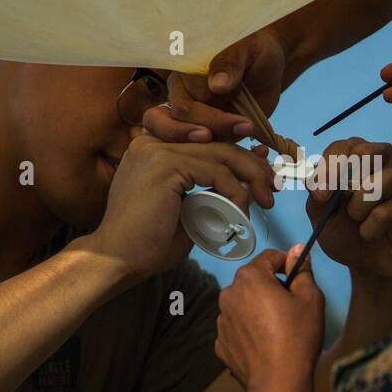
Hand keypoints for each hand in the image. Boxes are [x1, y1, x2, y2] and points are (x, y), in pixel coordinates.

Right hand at [84, 135, 275, 279]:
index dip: (237, 143)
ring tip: (265, 200)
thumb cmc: (150, 241)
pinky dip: (235, 192)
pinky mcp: (165, 165)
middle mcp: (152, 141)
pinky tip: (240, 211)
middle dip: (252, 162)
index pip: (204, 131)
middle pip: (217, 139)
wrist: (118, 260)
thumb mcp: (191, 206)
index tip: (262, 161)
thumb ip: (215, 186)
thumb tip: (250, 169)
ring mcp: (157, 150)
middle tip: (273, 186)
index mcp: (153, 147)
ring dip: (251, 177)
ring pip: (222, 153)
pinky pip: (216, 172)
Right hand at [142, 28, 287, 142]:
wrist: (266, 68)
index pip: (186, 96)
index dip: (210, 109)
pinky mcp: (204, 131)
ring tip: (247, 137)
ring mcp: (190, 115)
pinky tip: (251, 151)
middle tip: (245, 129)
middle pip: (181, 118)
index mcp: (184, 70)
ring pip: (186, 136)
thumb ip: (230, 61)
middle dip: (213, 126)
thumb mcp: (247, 49)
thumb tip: (217, 84)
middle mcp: (180, 92)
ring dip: (216, 144)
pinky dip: (224, 155)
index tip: (238, 117)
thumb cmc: (254, 52)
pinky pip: (204, 148)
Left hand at [216, 248, 324, 390]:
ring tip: (276, 330)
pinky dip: (248, 330)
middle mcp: (229, 293)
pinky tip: (263, 345)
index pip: (270, 257)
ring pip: (243, 305)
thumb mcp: (310, 298)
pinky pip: (237, 327)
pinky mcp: (220, 343)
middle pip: (253, 281)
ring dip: (257, 309)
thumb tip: (298, 249)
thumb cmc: (298, 334)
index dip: (287, 264)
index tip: (299, 279)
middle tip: (290, 307)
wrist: (278, 382)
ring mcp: (221, 320)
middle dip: (270, 287)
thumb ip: (302, 270)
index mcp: (250, 277)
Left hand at [308, 138, 391, 281]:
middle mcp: (380, 160)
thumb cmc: (346, 233)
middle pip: (364, 152)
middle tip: (335, 202)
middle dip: (344, 181)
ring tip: (358, 221)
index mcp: (354, 157)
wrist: (372, 263)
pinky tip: (372, 233)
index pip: (341, 147)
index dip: (329, 167)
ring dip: (358, 208)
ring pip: (376, 183)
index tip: (320, 194)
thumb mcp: (321, 218)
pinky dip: (372, 226)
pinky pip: (387, 210)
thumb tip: (315, 183)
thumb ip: (316, 198)